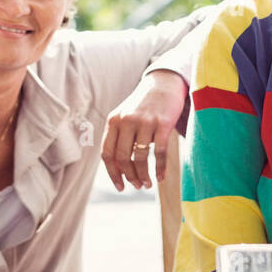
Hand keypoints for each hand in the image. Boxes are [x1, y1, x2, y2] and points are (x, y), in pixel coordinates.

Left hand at [100, 70, 187, 189]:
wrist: (164, 84)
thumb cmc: (143, 106)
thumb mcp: (125, 116)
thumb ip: (119, 138)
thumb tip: (118, 170)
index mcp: (114, 120)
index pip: (107, 153)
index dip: (113, 173)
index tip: (120, 187)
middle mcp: (126, 120)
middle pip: (123, 158)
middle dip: (129, 177)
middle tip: (138, 186)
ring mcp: (144, 121)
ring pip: (140, 158)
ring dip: (144, 176)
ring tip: (148, 184)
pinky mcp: (163, 123)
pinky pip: (159, 153)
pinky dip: (160, 168)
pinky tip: (160, 177)